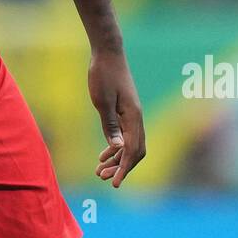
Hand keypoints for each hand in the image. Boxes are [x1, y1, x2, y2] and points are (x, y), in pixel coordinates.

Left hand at [89, 48, 144, 186]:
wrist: (107, 53)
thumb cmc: (103, 74)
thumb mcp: (102, 101)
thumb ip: (110, 125)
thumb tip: (117, 149)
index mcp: (133, 116)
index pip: (132, 150)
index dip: (124, 169)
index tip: (115, 184)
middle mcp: (136, 117)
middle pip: (135, 151)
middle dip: (121, 167)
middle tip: (103, 179)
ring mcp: (132, 114)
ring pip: (130, 145)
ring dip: (117, 160)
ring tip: (100, 172)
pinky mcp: (125, 111)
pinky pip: (125, 136)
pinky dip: (116, 148)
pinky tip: (104, 156)